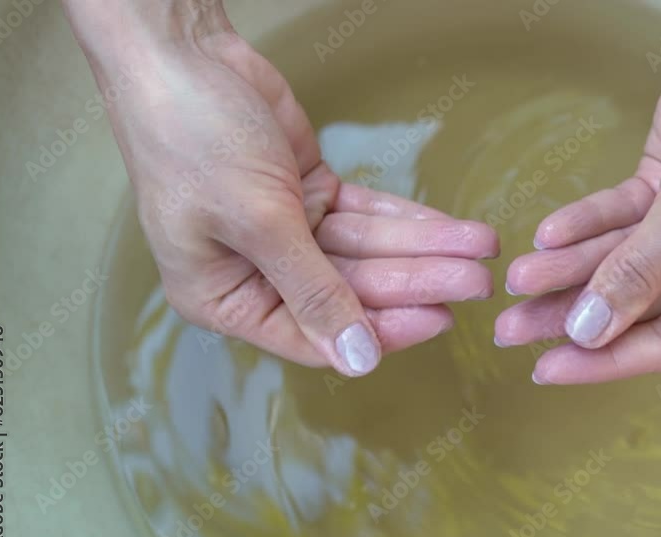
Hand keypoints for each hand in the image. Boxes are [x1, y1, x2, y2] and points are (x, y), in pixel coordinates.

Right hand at [76, 14, 496, 376]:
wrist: (181, 53)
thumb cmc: (192, 139)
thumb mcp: (256, 221)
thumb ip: (313, 292)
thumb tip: (358, 360)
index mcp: (225, 298)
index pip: (314, 334)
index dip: (379, 330)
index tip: (438, 318)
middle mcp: (258, 271)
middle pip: (351, 289)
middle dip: (417, 281)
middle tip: (477, 279)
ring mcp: (286, 230)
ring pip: (366, 250)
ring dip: (423, 248)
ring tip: (480, 247)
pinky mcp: (309, 192)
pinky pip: (365, 213)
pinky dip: (405, 218)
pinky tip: (449, 227)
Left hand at [496, 4, 660, 383]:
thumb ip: (640, 270)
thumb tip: (589, 330)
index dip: (606, 358)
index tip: (547, 369)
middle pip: (637, 303)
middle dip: (571, 312)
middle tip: (510, 328)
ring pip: (619, 259)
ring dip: (567, 266)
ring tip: (516, 277)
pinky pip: (618, 215)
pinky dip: (584, 222)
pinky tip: (546, 234)